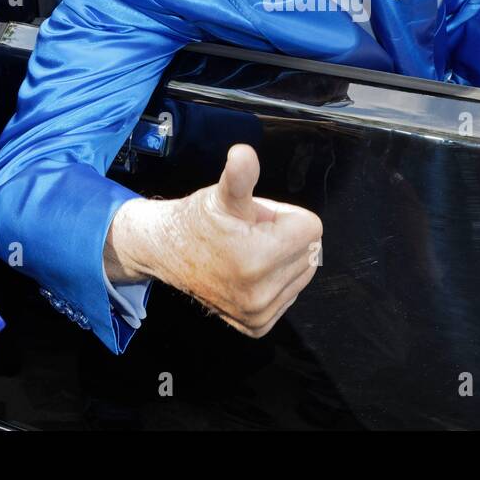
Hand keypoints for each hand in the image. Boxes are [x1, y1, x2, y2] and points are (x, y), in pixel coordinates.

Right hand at [106, 144, 322, 336]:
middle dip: (284, 237)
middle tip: (249, 234)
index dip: (283, 216)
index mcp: (258, 259)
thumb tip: (243, 153)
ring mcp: (259, 314)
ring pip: (303, 272)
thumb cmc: (199, 219)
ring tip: (246, 251)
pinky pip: (289, 293)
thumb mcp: (221, 193)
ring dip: (282, 258)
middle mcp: (261, 294)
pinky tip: (248, 272)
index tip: (254, 219)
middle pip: (310, 251)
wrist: (167, 252)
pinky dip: (276, 280)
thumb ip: (240, 176)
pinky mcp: (258, 326)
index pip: (312, 228)